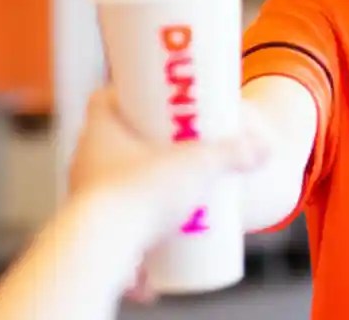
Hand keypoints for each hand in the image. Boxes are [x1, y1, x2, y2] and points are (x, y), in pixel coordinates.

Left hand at [67, 86, 267, 300]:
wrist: (100, 251)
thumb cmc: (139, 194)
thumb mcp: (195, 166)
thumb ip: (231, 154)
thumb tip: (263, 147)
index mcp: (100, 131)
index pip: (105, 98)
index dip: (128, 95)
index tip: (153, 100)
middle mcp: (85, 162)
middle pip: (113, 143)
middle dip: (144, 148)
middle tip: (175, 151)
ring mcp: (85, 199)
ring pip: (113, 186)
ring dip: (140, 192)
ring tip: (174, 199)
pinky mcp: (92, 233)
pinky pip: (116, 228)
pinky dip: (135, 237)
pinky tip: (157, 253)